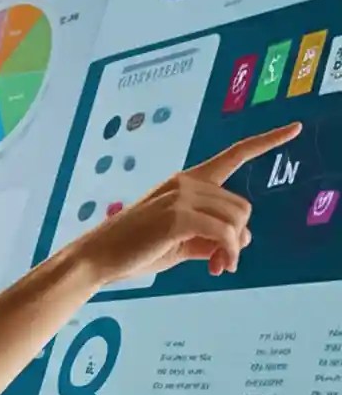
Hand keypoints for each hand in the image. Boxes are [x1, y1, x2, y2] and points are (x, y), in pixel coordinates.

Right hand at [64, 123, 301, 284]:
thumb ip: (210, 238)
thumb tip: (241, 243)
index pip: (233, 155)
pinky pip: (225, 234)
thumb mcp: (179, 243)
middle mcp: (186, 183)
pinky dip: (229, 253)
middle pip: (242, 206)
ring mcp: (181, 197)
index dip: (267, 141)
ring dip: (234, 248)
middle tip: (223, 264)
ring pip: (237, 221)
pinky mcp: (179, 217)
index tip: (295, 128)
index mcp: (186, 182)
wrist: (98, 257)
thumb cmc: (134, 250)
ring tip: (218, 267)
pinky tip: (217, 267)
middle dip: (238, 238)